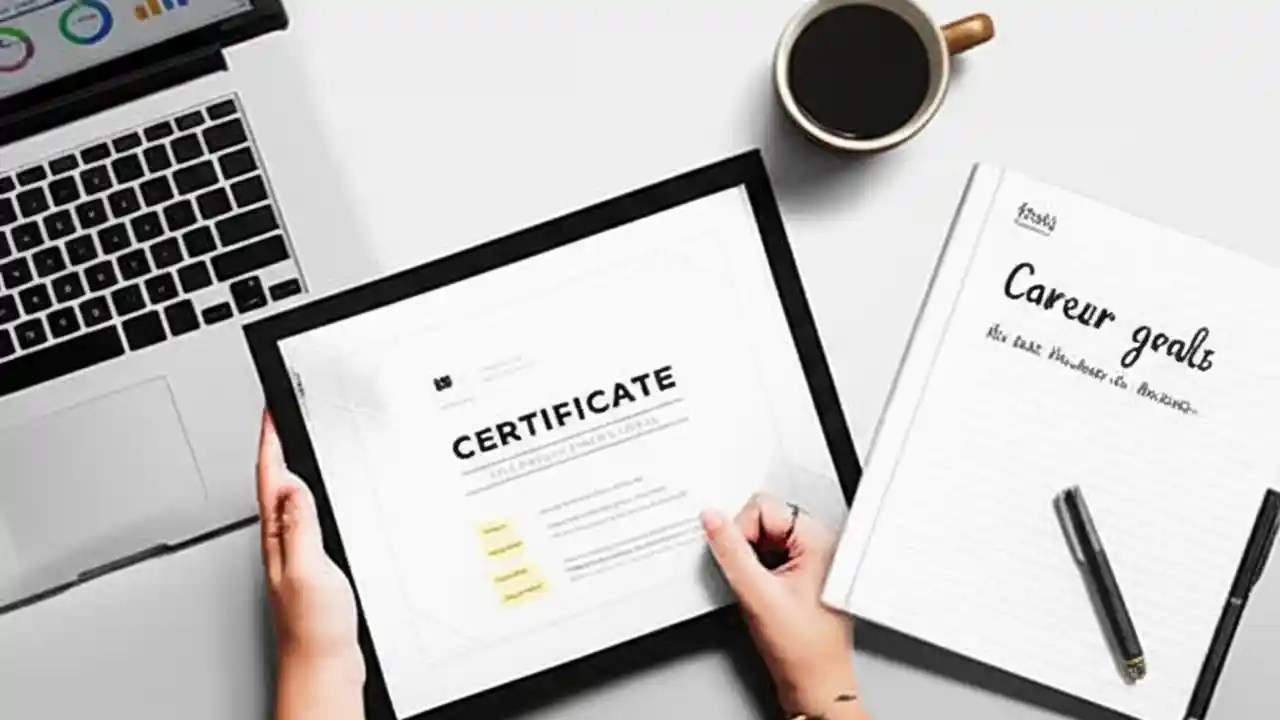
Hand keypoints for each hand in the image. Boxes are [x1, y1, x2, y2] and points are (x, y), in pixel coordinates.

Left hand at [256, 411, 363, 682]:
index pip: (270, 479)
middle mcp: (282, 544)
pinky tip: (313, 500)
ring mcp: (296, 555)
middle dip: (276, 448)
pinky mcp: (312, 567)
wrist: (325, 666)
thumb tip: (290, 483)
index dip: (270, 442)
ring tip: (290, 445)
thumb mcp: (308, 568)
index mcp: (278, 538)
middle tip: (278, 418)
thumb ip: (299, 525)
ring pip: (289, 502)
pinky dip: (308, 500)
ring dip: (289, 471)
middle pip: (274, 485)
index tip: (271, 412)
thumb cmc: (314, 628)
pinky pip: (304, 522)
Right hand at [701, 494, 862, 718]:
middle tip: (757, 582)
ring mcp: (812, 559)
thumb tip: (711, 518)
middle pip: (763, 520)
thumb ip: (730, 550)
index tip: (745, 564)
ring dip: (754, 564)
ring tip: (765, 593)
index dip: (742, 533)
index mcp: (818, 539)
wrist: (814, 684)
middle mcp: (820, 543)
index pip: (763, 507)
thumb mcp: (756, 593)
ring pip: (763, 540)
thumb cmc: (802, 648)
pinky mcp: (802, 573)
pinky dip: (759, 575)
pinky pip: (768, 557)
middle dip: (748, 549)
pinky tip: (767, 598)